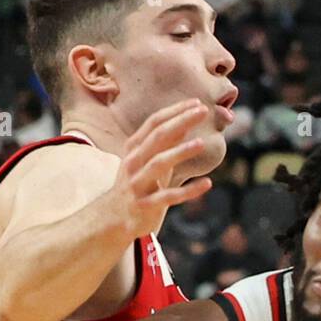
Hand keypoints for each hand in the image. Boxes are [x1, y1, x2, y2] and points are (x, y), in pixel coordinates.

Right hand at [108, 99, 213, 239]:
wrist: (112, 217)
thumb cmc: (137, 184)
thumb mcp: (148, 161)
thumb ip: (165, 144)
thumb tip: (185, 122)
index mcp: (134, 148)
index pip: (154, 122)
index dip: (175, 111)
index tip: (197, 103)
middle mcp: (133, 162)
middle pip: (157, 137)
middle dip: (180, 121)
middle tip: (203, 112)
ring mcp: (137, 184)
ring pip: (159, 164)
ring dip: (181, 152)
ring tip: (202, 143)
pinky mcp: (145, 205)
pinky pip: (168, 196)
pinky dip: (189, 190)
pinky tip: (208, 183)